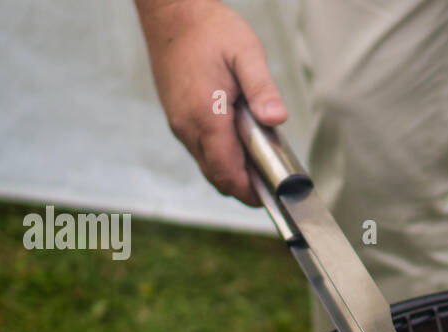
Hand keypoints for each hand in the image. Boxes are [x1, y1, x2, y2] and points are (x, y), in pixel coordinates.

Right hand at [135, 0, 285, 204]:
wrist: (171, 12)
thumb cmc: (210, 29)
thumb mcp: (246, 53)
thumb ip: (262, 88)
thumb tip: (276, 118)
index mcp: (205, 116)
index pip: (226, 172)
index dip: (249, 191)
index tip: (272, 198)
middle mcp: (187, 126)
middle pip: (216, 176)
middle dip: (244, 187)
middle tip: (273, 185)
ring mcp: (179, 123)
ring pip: (207, 164)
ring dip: (232, 171)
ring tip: (261, 164)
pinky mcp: (177, 117)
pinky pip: (200, 149)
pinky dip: (221, 156)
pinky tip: (241, 143)